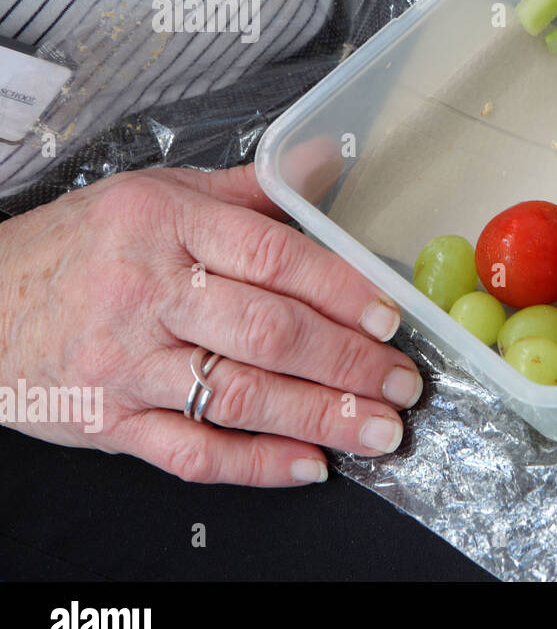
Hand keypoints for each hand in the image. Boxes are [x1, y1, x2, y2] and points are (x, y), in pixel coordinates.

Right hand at [0, 164, 421, 485]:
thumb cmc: (80, 245)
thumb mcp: (157, 196)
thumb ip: (247, 190)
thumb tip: (323, 162)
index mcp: (166, 226)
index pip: (272, 255)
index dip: (339, 288)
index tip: (389, 316)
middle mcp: (147, 295)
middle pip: (266, 332)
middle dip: (347, 362)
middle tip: (402, 383)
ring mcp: (126, 364)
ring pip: (239, 396)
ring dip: (320, 418)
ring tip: (380, 430)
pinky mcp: (110, 423)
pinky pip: (191, 453)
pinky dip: (256, 465)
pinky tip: (310, 466)